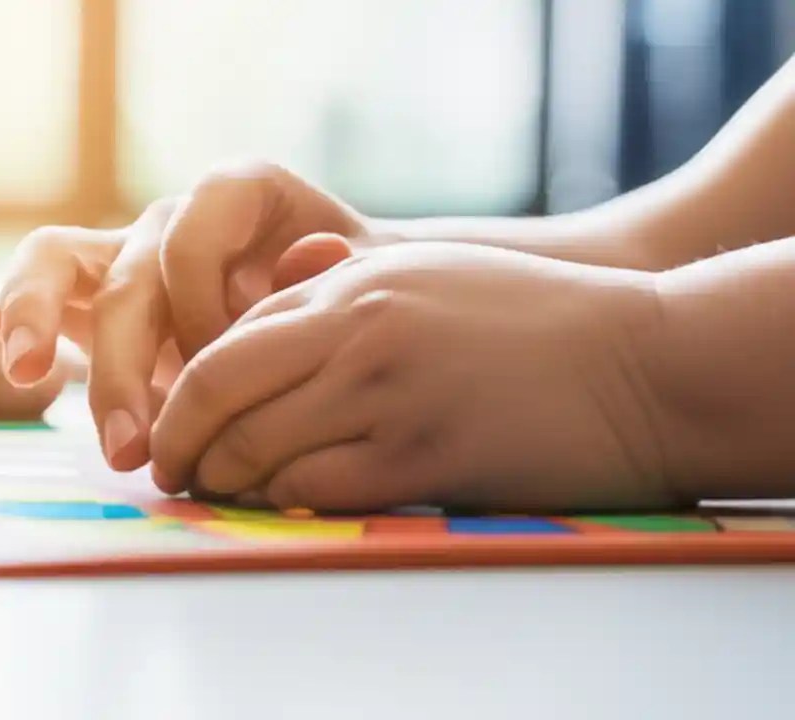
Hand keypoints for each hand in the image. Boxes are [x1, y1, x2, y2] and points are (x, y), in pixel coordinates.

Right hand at [0, 162, 362, 468]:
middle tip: (131, 451)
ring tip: (25, 374)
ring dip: (33, 316)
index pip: (192, 238)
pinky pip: (37, 289)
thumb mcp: (363, 281)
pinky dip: (10, 309)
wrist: (340, 306)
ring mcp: (123, 257)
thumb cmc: (353, 294)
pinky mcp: (91, 300)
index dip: (197, 306)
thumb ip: (335, 273)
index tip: (224, 371)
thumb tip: (314, 254)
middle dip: (120, 369)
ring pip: (52, 258)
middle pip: (123, 278)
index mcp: (236, 197)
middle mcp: (171, 220)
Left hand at [149, 242, 674, 512]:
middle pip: (218, 393)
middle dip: (179, 442)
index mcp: (351, 285)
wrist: (641, 364)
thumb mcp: (426, 275)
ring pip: (256, 449)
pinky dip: (284, 503)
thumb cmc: (533, 318)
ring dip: (226, 481)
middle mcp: (356, 333)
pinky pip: (315, 490)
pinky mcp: (422, 460)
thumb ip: (337, 291)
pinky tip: (286, 504)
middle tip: (174, 473)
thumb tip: (254, 326)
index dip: (183, 395)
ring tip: (220, 493)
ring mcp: (386, 396)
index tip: (174, 428)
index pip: (226, 341)